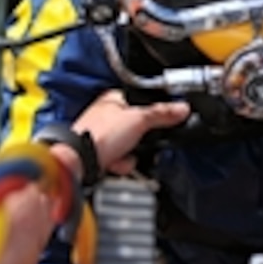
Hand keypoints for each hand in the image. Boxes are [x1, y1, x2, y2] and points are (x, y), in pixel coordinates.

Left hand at [64, 89, 190, 176]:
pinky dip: (121, 164)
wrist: (79, 162)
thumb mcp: (139, 119)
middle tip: (140, 141)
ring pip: (131, 147)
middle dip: (142, 140)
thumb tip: (182, 108)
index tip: (163, 119)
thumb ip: (162, 114)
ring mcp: (103, 136)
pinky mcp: (101, 155)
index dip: (153, 112)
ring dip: (131, 155)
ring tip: (123, 154)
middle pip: (138, 128)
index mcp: (113, 99)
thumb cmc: (98, 134)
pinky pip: (121, 160)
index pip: (141, 101)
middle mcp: (106, 116)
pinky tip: (115, 163)